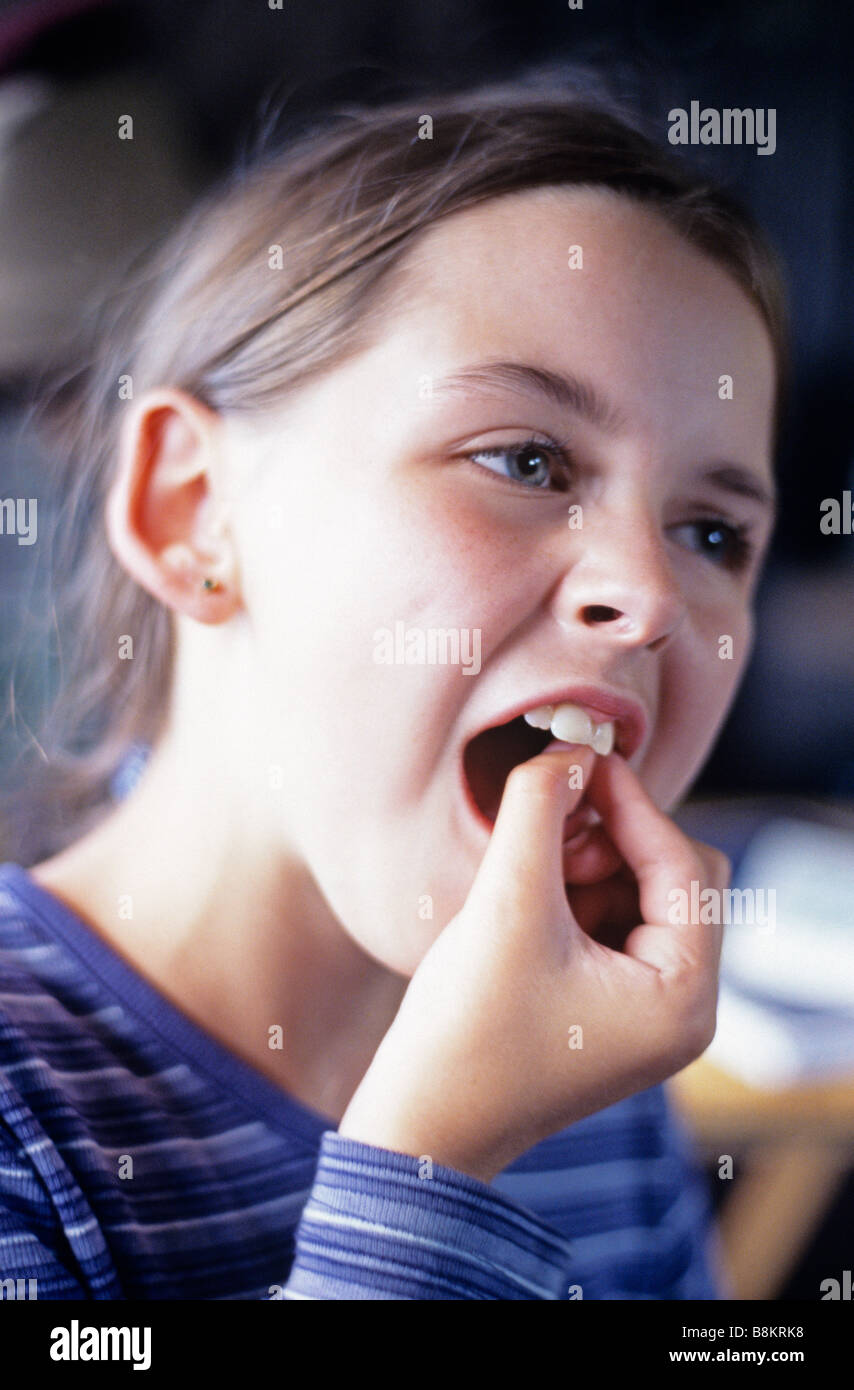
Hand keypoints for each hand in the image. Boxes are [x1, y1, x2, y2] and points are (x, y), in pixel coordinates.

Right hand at [338, 747, 728, 1182]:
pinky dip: (575, 894)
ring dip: (589, 863)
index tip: (579, 758)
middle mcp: (683, 1008)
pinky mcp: (612, 1008)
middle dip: (612, 839)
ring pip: (640, 892)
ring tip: (528, 872)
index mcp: (683, 997)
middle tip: (548, 829)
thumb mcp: (506, 905)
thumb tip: (568, 749)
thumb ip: (539, 811)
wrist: (421, 1124)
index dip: (631, 802)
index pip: (682, 863)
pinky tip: (526, 900)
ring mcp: (649, 1011)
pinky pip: (613, 921)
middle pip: (675, 876)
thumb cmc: (466, 1034)